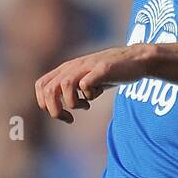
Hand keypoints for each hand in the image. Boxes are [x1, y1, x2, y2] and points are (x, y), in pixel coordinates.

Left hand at [34, 46, 148, 123]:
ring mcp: (87, 66)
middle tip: (69, 118)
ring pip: (64, 85)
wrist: (136, 59)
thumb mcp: (86, 80)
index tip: (61, 113)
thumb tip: (59, 108)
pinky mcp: (102, 69)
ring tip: (85, 106)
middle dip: (55, 110)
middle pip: (49, 89)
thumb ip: (72, 90)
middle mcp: (73, 66)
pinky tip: (97, 95)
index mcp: (66, 69)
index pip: (41, 85)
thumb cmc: (111, 73)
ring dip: (72, 103)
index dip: (45, 104)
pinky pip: (86, 84)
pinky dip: (89, 95)